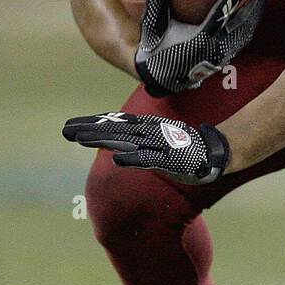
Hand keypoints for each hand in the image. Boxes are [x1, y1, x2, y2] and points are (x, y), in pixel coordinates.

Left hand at [63, 111, 229, 183]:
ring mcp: (161, 145)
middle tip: (66, 131)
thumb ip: (140, 141)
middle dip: (91, 131)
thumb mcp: (160, 141)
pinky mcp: (171, 159)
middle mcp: (151, 133)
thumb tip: (117, 146)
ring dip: (105, 140)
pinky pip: (150, 158)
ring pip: (128, 141)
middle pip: (116, 131)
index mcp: (148, 128)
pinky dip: (134, 157)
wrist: (218, 153)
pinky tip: (117, 158)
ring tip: (83, 140)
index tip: (72, 127)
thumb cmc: (187, 147)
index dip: (94, 124)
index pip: (116, 125)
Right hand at [135, 0, 266, 97]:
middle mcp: (216, 49)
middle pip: (243, 24)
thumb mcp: (153, 23)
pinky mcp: (226, 57)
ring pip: (247, 31)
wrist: (161, 79)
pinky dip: (250, 22)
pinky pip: (243, 37)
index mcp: (200, 40)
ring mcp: (224, 54)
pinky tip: (251, 10)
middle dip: (255, 3)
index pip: (222, 15)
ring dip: (255, 12)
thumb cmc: (156, 49)